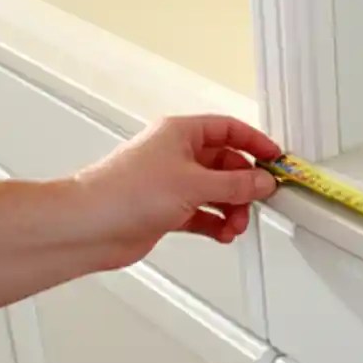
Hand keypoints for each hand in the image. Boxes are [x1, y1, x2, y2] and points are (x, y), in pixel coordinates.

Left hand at [73, 115, 281, 268]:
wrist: (88, 227)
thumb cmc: (123, 193)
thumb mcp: (194, 184)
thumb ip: (235, 184)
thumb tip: (261, 182)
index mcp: (180, 134)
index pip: (228, 129)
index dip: (254, 142)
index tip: (274, 158)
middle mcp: (175, 155)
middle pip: (225, 164)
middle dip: (243, 184)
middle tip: (258, 198)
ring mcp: (170, 183)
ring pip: (215, 191)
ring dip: (231, 208)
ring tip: (235, 224)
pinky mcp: (165, 210)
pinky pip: (202, 213)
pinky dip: (216, 223)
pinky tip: (222, 232)